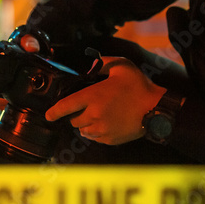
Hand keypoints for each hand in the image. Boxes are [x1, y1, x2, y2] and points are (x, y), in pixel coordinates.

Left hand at [45, 57, 164, 144]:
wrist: (156, 109)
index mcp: (93, 97)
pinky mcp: (110, 139)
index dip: (53, 112)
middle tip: (89, 107)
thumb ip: (103, 64)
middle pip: (73, 120)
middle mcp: (94, 115)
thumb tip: (90, 66)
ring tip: (99, 115)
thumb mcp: (121, 66)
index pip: (65, 106)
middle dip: (76, 115)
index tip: (48, 115)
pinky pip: (96, 138)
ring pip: (83, 131)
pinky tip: (108, 123)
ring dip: (86, 124)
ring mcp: (102, 129)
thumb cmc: (138, 86)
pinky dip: (97, 132)